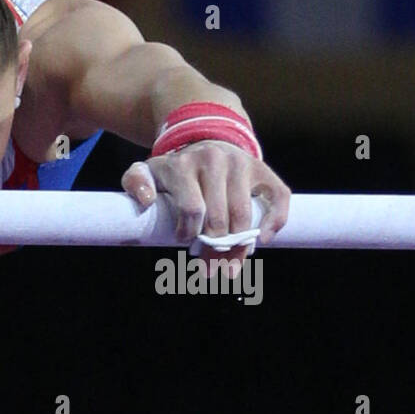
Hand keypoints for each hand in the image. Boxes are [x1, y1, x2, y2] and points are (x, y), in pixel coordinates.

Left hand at [121, 141, 290, 275]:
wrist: (205, 142)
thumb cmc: (175, 170)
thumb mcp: (148, 171)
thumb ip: (136, 182)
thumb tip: (146, 201)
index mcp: (184, 164)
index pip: (192, 208)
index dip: (190, 233)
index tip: (186, 243)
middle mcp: (215, 160)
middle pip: (219, 219)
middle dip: (214, 251)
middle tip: (210, 271)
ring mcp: (241, 164)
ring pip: (244, 216)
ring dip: (238, 249)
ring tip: (229, 269)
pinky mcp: (262, 169)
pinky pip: (278, 198)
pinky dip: (273, 222)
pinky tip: (261, 241)